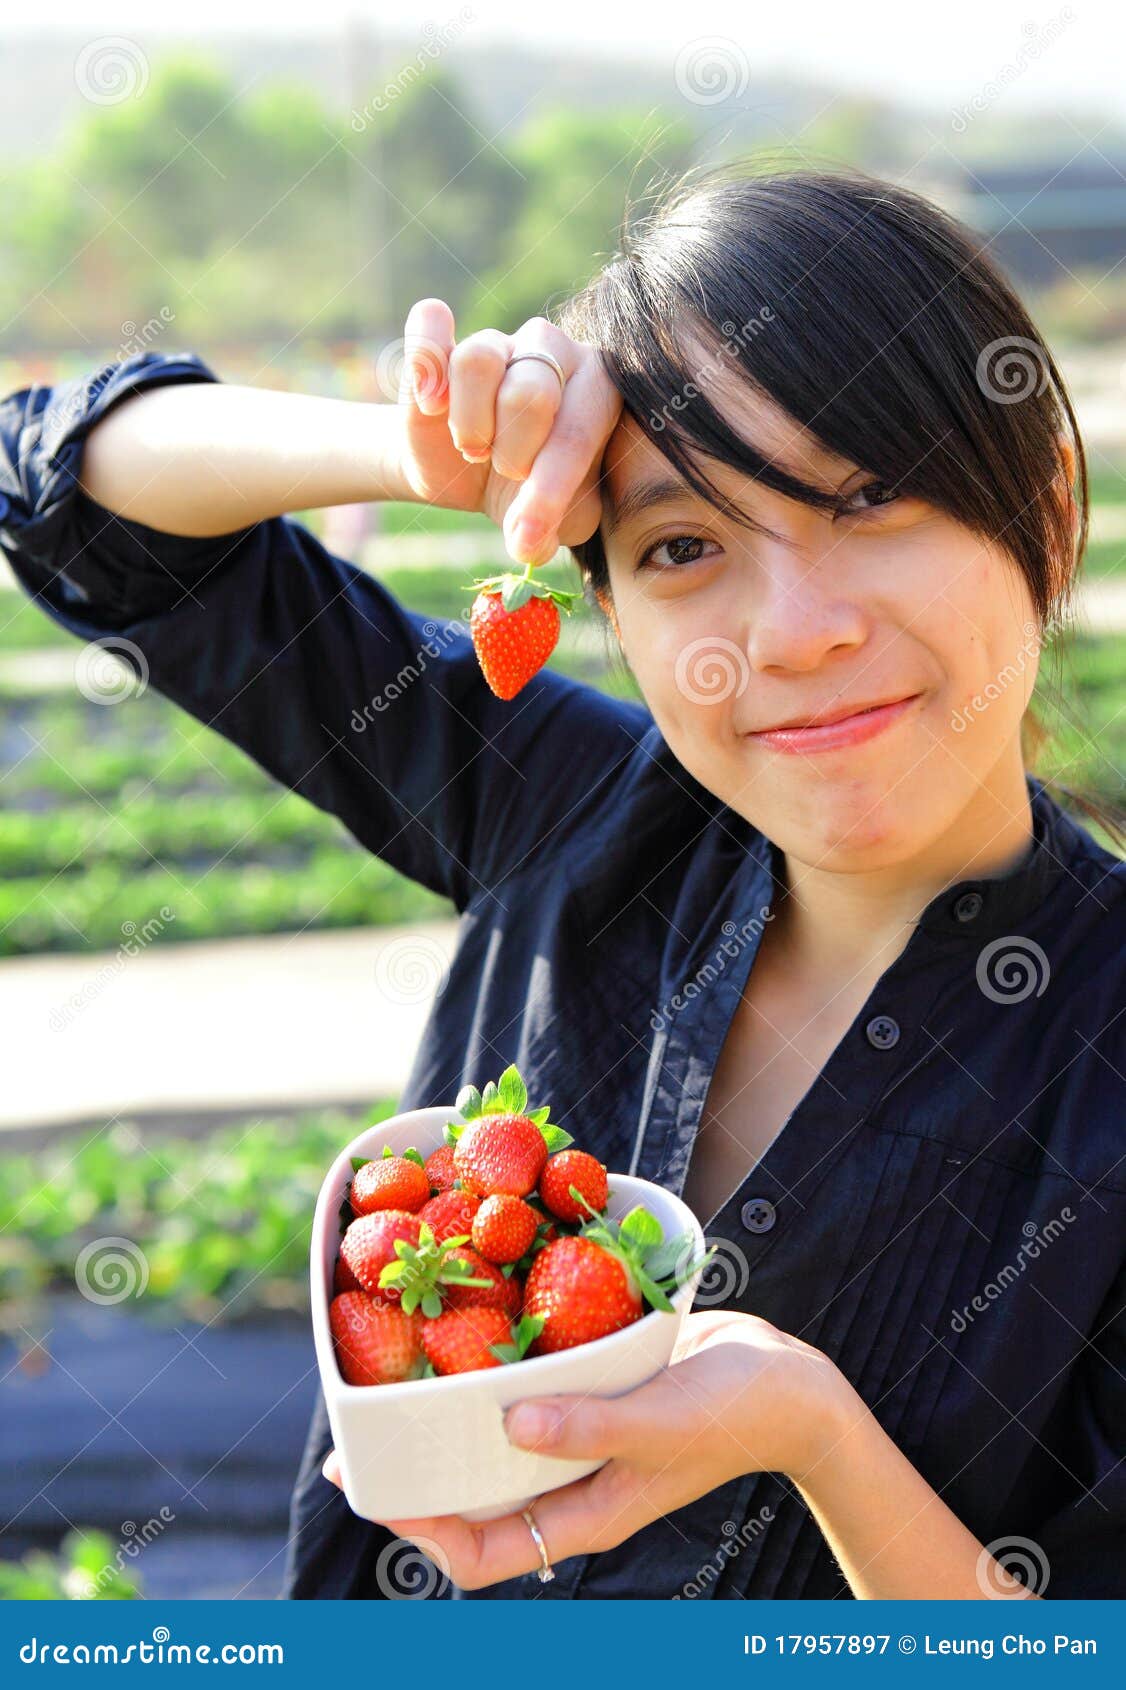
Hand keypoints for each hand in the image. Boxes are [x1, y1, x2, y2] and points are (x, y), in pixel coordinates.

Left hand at [321, 1310, 850, 1589]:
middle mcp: (570, 1480)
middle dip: (418, 1466)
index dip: (423, 1528)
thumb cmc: (735, 1412)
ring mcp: (579, 1436)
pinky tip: (472, 1324)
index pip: (480, 1552)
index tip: (377, 1487)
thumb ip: (588, 1427)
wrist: (790, 1378)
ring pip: (494, 1439)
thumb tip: (508, 1427)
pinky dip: (495, 1366)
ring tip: (399, 1370)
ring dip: (449, 1413)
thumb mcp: (660, 1422)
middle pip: (473, 1492)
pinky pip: (528, 1388)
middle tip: (361, 1426)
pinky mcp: (591, 1390)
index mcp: (583, 1514)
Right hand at [394, 297, 622, 565]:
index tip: (523, 538)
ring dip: (469, 422)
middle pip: (529, 392)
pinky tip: (430, 402)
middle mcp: (555, 349)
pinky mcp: (443, 339)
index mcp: (599, 389)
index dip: (547, 493)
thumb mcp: (553, 522)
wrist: (465, 475)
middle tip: (503, 470)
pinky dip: (425, 360)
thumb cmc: (525, 492)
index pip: (576, 435)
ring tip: (473, 446)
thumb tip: (527, 542)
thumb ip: (554, 529)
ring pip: (479, 361)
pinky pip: (429, 323)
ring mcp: (499, 339)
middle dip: (510, 453)